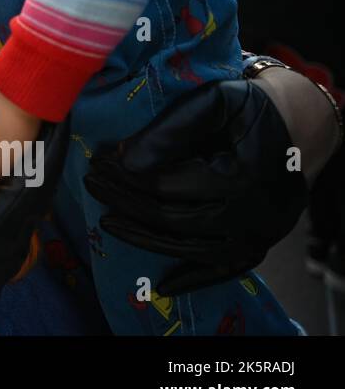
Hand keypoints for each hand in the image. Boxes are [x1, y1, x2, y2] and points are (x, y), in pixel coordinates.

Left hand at [84, 74, 307, 295]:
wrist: (295, 129)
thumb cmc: (248, 109)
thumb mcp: (212, 102)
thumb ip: (170, 130)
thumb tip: (125, 160)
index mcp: (242, 177)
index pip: (166, 186)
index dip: (126, 177)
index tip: (98, 164)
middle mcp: (252, 216)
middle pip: (173, 219)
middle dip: (125, 202)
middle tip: (93, 184)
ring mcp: (257, 237)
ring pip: (189, 248)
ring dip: (143, 238)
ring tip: (108, 221)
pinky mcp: (258, 247)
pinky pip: (220, 271)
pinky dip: (190, 279)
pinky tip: (160, 286)